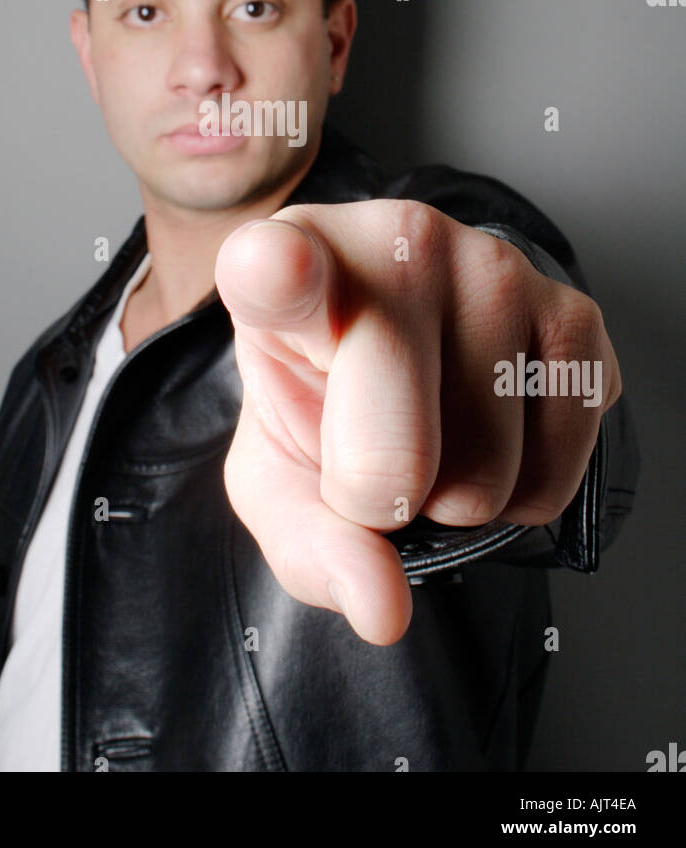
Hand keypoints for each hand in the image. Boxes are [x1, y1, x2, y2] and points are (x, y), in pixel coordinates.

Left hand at [213, 199, 622, 645]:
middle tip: (372, 454)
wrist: (399, 359)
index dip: (275, 275)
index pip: (276, 268)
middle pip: (395, 451)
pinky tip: (491, 437)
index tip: (275, 269)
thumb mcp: (278, 478)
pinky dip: (526, 492)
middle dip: (387, 500)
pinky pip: (560, 463)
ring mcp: (494, 267)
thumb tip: (382, 604)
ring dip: (461, 494)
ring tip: (434, 434)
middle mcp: (397, 243)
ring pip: (488, 466)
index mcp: (286, 270)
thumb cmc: (324, 405)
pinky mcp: (573, 309)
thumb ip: (310, 544)